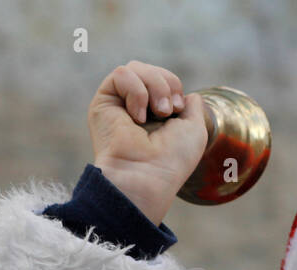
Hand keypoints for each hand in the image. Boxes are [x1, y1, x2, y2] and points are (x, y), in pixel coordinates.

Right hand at [87, 61, 208, 224]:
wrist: (148, 174)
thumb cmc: (173, 159)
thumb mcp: (194, 129)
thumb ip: (193, 107)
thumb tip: (190, 94)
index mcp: (156, 113)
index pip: (164, 79)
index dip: (175, 86)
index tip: (179, 109)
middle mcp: (136, 107)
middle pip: (150, 70)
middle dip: (166, 84)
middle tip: (168, 111)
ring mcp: (119, 104)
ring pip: (136, 68)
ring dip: (154, 87)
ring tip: (158, 113)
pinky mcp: (103, 102)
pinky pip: (121, 74)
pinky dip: (136, 91)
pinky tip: (137, 117)